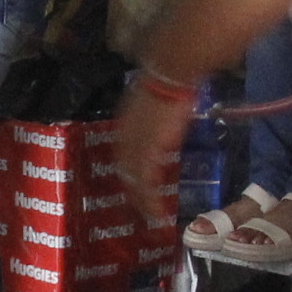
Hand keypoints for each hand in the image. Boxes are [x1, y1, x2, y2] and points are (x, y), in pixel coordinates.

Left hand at [112, 76, 190, 220]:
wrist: (170, 73)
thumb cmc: (169, 82)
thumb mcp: (156, 105)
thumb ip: (155, 120)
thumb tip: (162, 125)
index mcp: (124, 126)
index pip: (121, 157)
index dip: (128, 174)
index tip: (135, 187)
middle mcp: (123, 138)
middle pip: (123, 173)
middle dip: (131, 194)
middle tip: (139, 211)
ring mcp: (134, 146)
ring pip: (133, 183)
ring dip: (141, 203)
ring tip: (149, 218)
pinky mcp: (148, 153)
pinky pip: (146, 184)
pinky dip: (150, 202)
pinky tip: (156, 214)